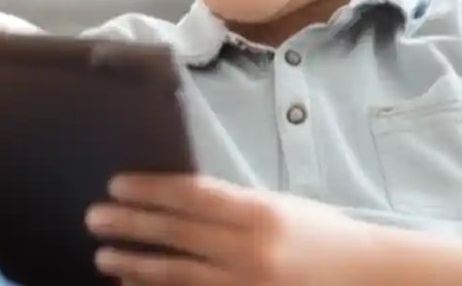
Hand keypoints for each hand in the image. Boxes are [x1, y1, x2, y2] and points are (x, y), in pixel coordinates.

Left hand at [86, 174, 375, 284]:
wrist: (367, 278)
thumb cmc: (322, 236)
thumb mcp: (280, 207)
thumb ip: (234, 206)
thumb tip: (179, 200)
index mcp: (259, 213)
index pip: (193, 195)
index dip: (150, 189)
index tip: (116, 184)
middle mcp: (249, 251)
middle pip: (177, 234)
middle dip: (131, 226)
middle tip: (94, 218)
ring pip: (178, 275)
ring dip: (136, 264)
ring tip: (104, 256)